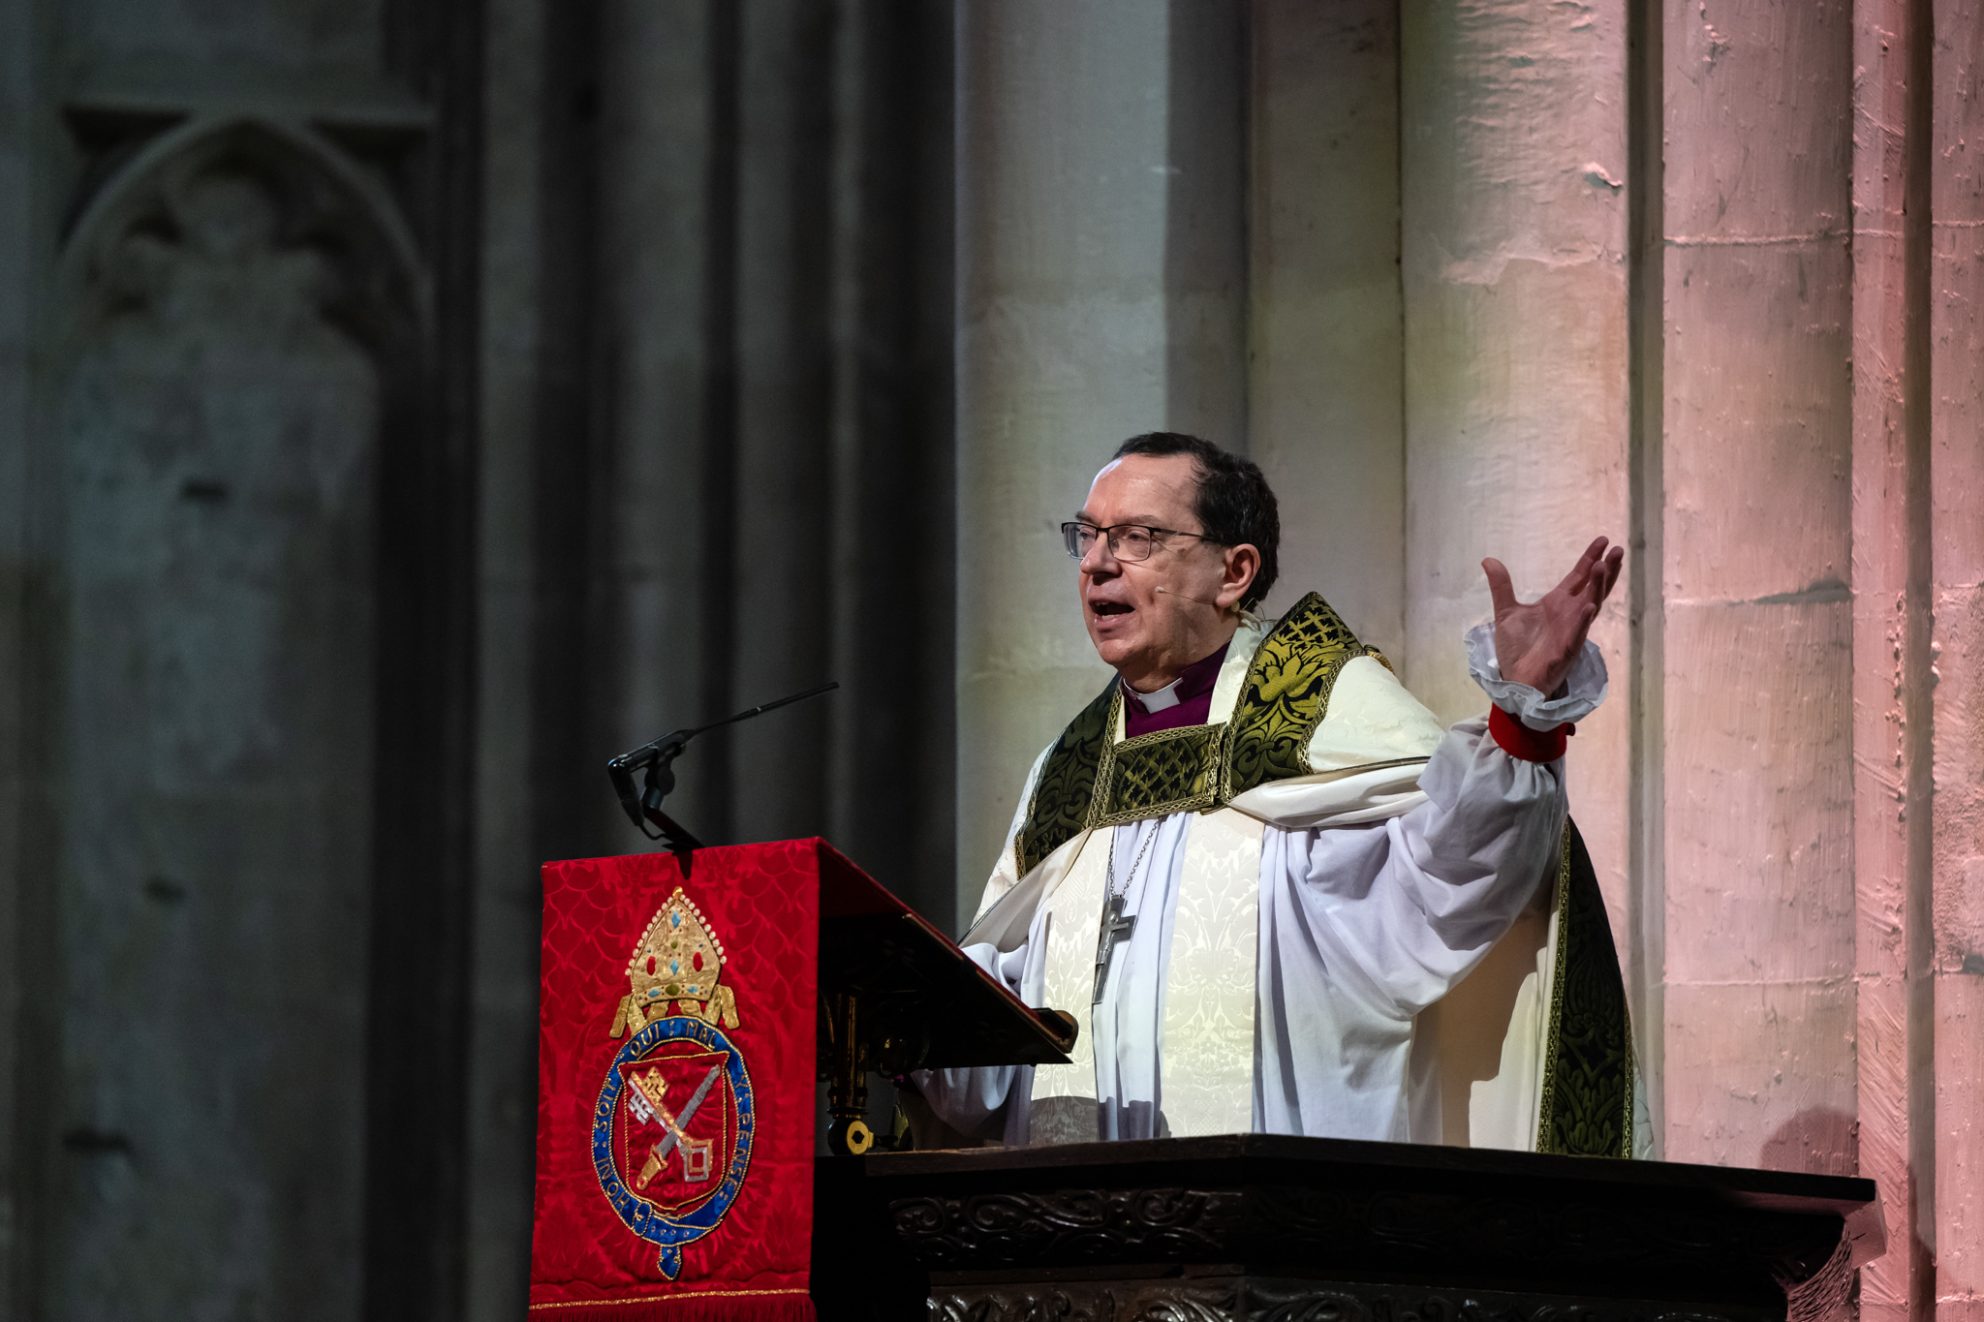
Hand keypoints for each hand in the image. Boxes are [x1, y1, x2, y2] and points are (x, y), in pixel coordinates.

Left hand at [1481, 536, 1623, 694]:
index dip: (1591, 558)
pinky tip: (1589, 606)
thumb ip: (1501, 586)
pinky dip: (1583, 620)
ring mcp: (1572, 631)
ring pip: (1591, 606)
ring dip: (1597, 587)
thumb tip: (1488, 559)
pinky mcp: (1566, 650)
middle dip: (1606, 569)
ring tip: (1603, 568)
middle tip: (1617, 549)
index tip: (1603, 540)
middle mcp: (1570, 614)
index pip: (1579, 576)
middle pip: (1593, 587)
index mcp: (1558, 603)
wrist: (1515, 680)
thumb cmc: (1517, 649)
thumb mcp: (1505, 612)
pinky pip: (1578, 633)